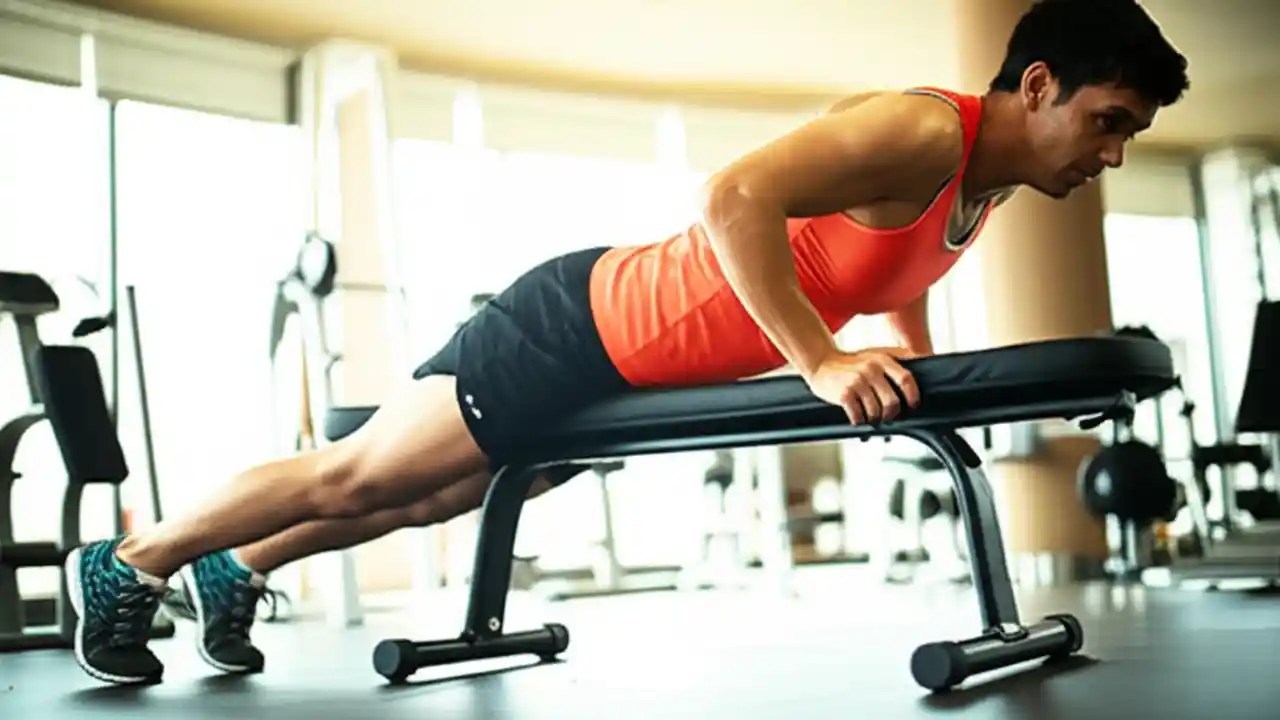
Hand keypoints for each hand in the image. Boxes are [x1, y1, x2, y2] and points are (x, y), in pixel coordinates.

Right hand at [805, 348, 921, 424]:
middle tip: (887, 415)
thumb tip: (924, 359)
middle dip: (891, 414)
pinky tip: (856, 416)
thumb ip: (898, 356)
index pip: (906, 379)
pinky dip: (859, 421)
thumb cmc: (850, 362)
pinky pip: (859, 416)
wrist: (820, 363)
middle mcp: (871, 369)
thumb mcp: (875, 353)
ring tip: (869, 415)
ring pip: (876, 412)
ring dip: (873, 418)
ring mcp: (857, 381)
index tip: (912, 404)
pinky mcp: (844, 394)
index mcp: (882, 359)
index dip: (913, 395)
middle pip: (893, 401)